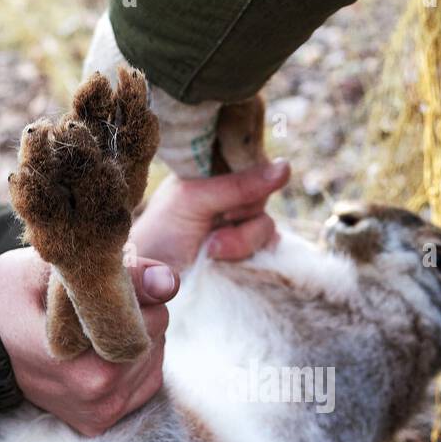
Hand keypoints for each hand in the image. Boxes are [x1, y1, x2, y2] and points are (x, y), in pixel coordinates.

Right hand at [0, 247, 178, 435]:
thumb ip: (108, 273)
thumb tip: (167, 282)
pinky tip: (101, 344)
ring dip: (135, 331)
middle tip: (97, 298)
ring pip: (154, 354)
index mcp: (85, 367)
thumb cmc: (4, 302)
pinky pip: (146, 379)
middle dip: (137, 307)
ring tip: (93, 322)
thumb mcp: (42, 272)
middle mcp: (98, 398)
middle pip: (156, 333)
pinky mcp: (103, 420)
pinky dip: (133, 356)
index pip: (151, 316)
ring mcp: (102, 413)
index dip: (135, 287)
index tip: (111, 275)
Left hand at [129, 158, 290, 267]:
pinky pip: (268, 250)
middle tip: (214, 224)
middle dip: (241, 214)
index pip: (252, 162)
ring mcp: (242, 226)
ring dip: (241, 241)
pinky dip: (248, 256)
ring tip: (211, 250)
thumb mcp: (195, 200)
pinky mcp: (248, 254)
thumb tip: (287, 167)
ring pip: (266, 226)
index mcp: (216, 172)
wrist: (153, 278)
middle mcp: (233, 196)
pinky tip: (225, 259)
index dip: (248, 181)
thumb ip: (239, 185)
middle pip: (263, 195)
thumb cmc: (163, 232)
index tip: (227, 200)